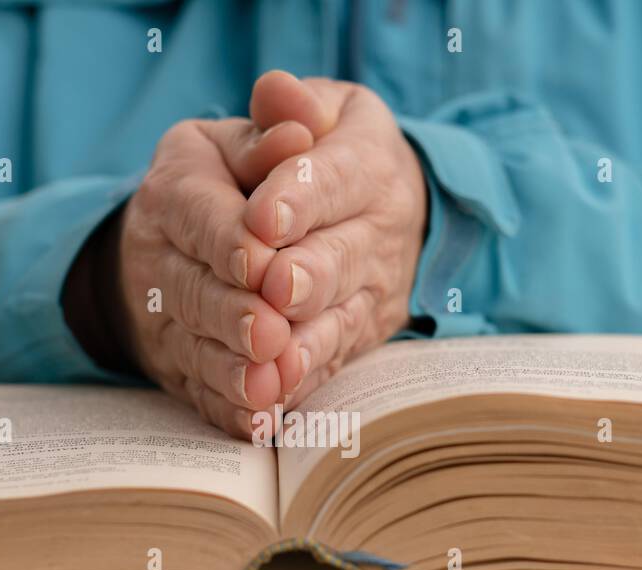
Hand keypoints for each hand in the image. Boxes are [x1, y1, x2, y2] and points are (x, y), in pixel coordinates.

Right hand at [118, 117, 314, 434]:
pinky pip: (200, 392)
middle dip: (233, 315)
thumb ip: (273, 132)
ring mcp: (163, 315)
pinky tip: (257, 423)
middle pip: (195, 289)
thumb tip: (298, 121)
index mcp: (177, 185)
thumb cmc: (235, 180)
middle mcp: (159, 252)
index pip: (199, 213)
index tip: (261, 261)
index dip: (229, 239)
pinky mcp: (178, 364)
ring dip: (231, 370)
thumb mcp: (245, 142)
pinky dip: (228, 410)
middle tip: (270, 333)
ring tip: (266, 385)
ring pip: (195, 346)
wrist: (179, 237)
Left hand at [243, 72, 427, 405]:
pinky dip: (298, 386)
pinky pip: (327, 366)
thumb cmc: (324, 150)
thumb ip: (288, 108)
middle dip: (306, 275)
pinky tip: (268, 401)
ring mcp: (372, 293)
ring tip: (271, 355)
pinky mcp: (356, 338)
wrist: (375, 205)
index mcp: (367, 162)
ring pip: (338, 320)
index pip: (336, 177)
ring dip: (303, 343)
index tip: (262, 216)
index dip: (299, 198)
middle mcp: (379, 231)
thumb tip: (276, 95)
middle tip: (272, 287)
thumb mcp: (317, 113)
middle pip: (342, 257)